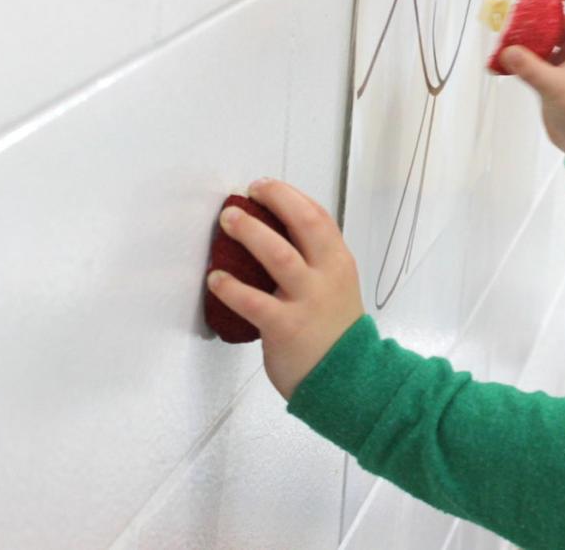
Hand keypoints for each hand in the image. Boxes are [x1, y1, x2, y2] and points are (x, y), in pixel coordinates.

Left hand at [206, 180, 364, 399]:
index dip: (290, 196)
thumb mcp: (337, 287)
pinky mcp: (285, 327)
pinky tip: (215, 279)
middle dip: (275, 201)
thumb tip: (274, 235)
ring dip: (250, 233)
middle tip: (247, 193)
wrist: (349, 379)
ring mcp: (307, 300)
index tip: (266, 186)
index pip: (319, 216)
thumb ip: (314, 262)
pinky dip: (231, 287)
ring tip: (228, 220)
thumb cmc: (334, 332)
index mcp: (338, 262)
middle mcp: (326, 275)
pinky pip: (253, 301)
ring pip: (279, 255)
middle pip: (304, 224)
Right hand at [500, 0, 564, 159]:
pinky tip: (504, 53)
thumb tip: (507, 50)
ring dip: (531, 28)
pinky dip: (522, 52)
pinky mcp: (553, 76)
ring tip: (509, 22)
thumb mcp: (556, 89)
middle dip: (546, 4)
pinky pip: (536, 55)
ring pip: (548, 35)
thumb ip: (531, 69)